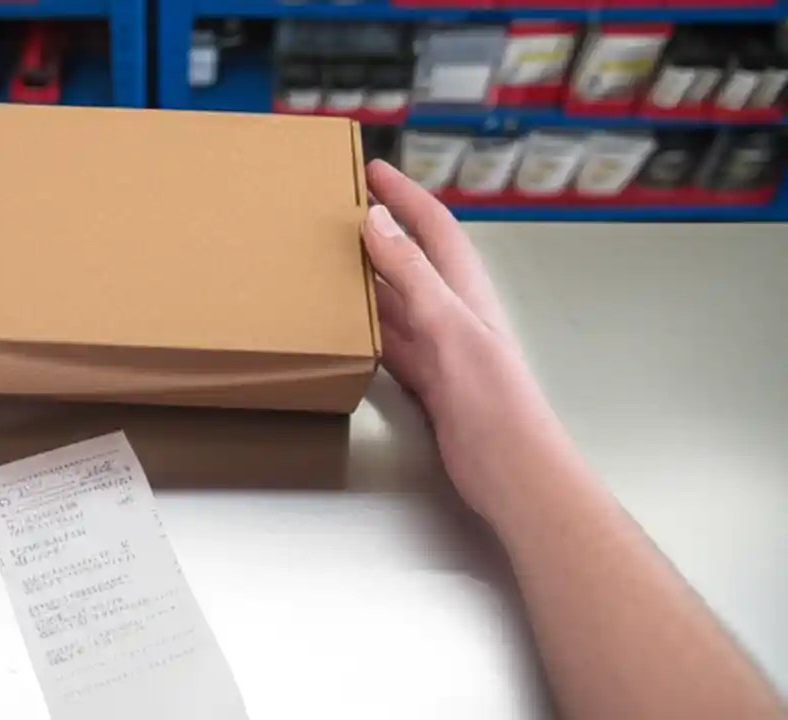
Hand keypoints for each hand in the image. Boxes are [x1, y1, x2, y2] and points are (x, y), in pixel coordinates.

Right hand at [363, 161, 573, 520]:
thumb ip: (414, 276)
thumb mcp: (450, 329)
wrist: (514, 472)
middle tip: (336, 209)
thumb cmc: (493, 400)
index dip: (406, 195)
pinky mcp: (426, 381)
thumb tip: (378, 220)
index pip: (433, 228)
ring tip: (324, 258)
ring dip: (365, 277)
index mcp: (464, 291)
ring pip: (395, 300)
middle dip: (380, 229)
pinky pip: (388, 341)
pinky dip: (362, 326)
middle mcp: (451, 312)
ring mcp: (439, 348)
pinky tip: (338, 323)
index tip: (371, 170)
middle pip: (411, 259)